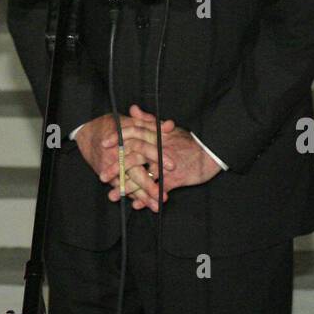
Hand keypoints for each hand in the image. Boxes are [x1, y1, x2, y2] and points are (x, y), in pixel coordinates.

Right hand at [75, 112, 161, 209]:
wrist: (88, 133)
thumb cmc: (114, 126)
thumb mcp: (132, 122)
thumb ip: (152, 124)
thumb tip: (170, 126)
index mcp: (126, 139)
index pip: (144, 148)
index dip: (158, 156)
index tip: (173, 165)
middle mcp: (118, 155)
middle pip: (136, 172)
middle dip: (150, 186)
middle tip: (163, 196)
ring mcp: (111, 167)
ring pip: (128, 184)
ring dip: (142, 196)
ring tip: (156, 206)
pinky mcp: (107, 175)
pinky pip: (120, 188)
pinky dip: (130, 197)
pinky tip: (141, 205)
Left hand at [102, 107, 219, 210]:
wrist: (211, 153)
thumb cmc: (188, 142)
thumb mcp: (168, 129)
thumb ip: (148, 120)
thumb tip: (133, 109)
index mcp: (157, 135)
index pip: (134, 133)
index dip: (118, 138)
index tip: (104, 143)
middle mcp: (160, 148)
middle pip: (133, 157)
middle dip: (117, 168)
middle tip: (102, 176)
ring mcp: (166, 164)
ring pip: (143, 176)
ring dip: (127, 186)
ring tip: (113, 195)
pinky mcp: (175, 178)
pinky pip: (157, 188)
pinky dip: (147, 197)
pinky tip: (136, 204)